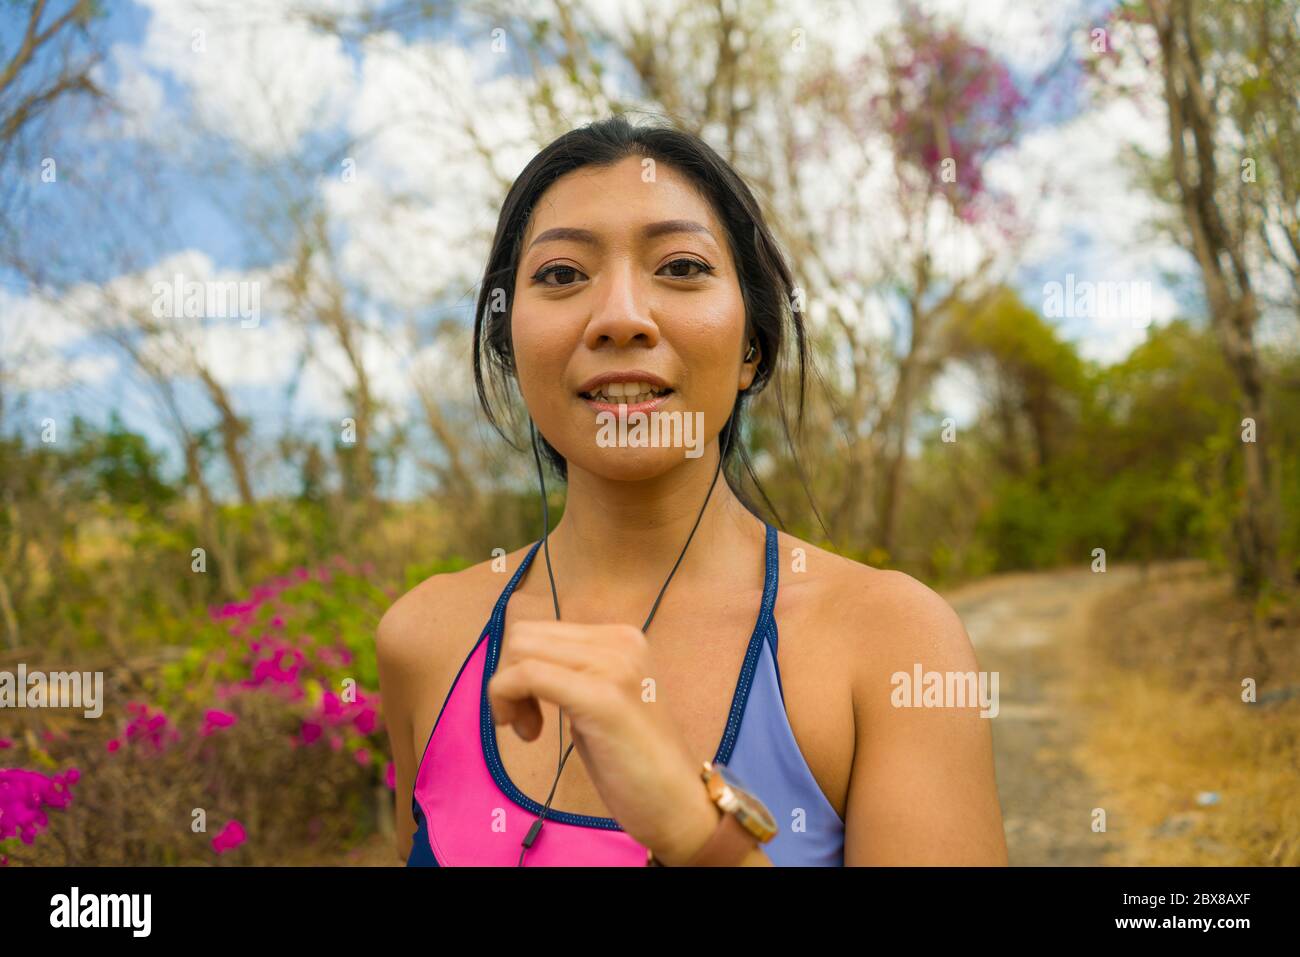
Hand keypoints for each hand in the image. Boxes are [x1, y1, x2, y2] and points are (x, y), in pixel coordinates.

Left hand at [487, 619, 719, 860]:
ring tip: (528, 729)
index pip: (539, 631)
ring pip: (521, 650)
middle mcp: (619, 640)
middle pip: (524, 636)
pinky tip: (528, 734)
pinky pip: (527, 675)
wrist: (677, 802)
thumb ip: (572, 675)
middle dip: (508, 678)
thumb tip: (523, 666)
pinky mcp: (601, 695)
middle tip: (525, 722)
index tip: (529, 710)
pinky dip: (507, 700)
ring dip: (506, 692)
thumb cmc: (635, 763)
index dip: (518, 669)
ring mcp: (613, 664)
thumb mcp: (600, 701)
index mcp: (621, 638)